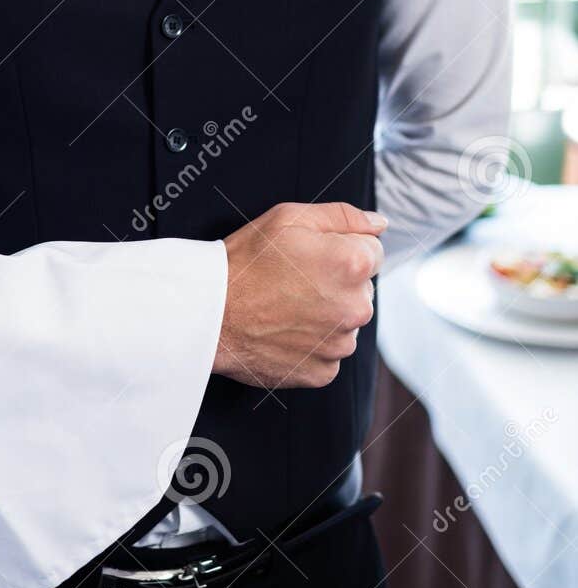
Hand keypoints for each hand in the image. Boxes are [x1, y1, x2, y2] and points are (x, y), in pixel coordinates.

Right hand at [214, 201, 386, 388]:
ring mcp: (340, 344)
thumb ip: (344, 216)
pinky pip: (328, 352)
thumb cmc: (245, 263)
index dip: (341, 249)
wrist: (208, 313)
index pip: (372, 252)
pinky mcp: (322, 371)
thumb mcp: (290, 218)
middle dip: (336, 283)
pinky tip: (284, 329)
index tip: (311, 256)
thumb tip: (379, 224)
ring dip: (325, 314)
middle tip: (293, 280)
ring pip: (345, 322)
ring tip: (285, 305)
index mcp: (353, 265)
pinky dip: (311, 343)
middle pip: (361, 289)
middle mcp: (356, 308)